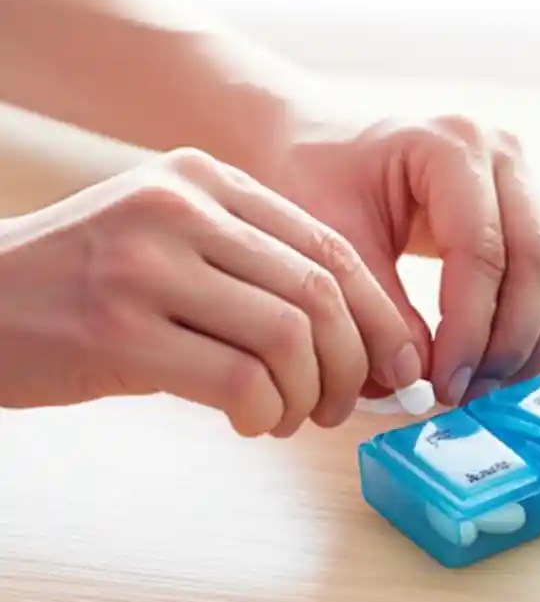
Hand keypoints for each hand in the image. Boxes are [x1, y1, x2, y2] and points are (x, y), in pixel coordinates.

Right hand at [0, 148, 418, 435]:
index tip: (393, 361)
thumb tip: (357, 329)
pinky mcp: (118, 330)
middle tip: (340, 404)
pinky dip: (264, 413)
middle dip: (351, 362)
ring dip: (307, 394)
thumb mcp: (167, 235)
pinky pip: (239, 380)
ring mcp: (147, 265)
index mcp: (203, 179)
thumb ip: (251, 260)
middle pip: (319, 292)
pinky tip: (249, 421)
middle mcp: (180, 209)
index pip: (329, 247)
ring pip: (288, 336)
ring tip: (287, 415)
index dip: (377, 314)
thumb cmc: (83, 282)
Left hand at [257, 115, 539, 406]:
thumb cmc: (320, 181)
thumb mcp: (331, 240)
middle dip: (509, 342)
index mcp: (452, 145)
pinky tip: (502, 364)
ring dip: (535, 340)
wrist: (328, 147)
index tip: (443, 385)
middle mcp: (506, 154)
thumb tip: (421, 378)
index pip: (482, 251)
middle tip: (468, 393)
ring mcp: (531, 180)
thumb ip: (378, 309)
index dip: (470, 329)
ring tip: (486, 385)